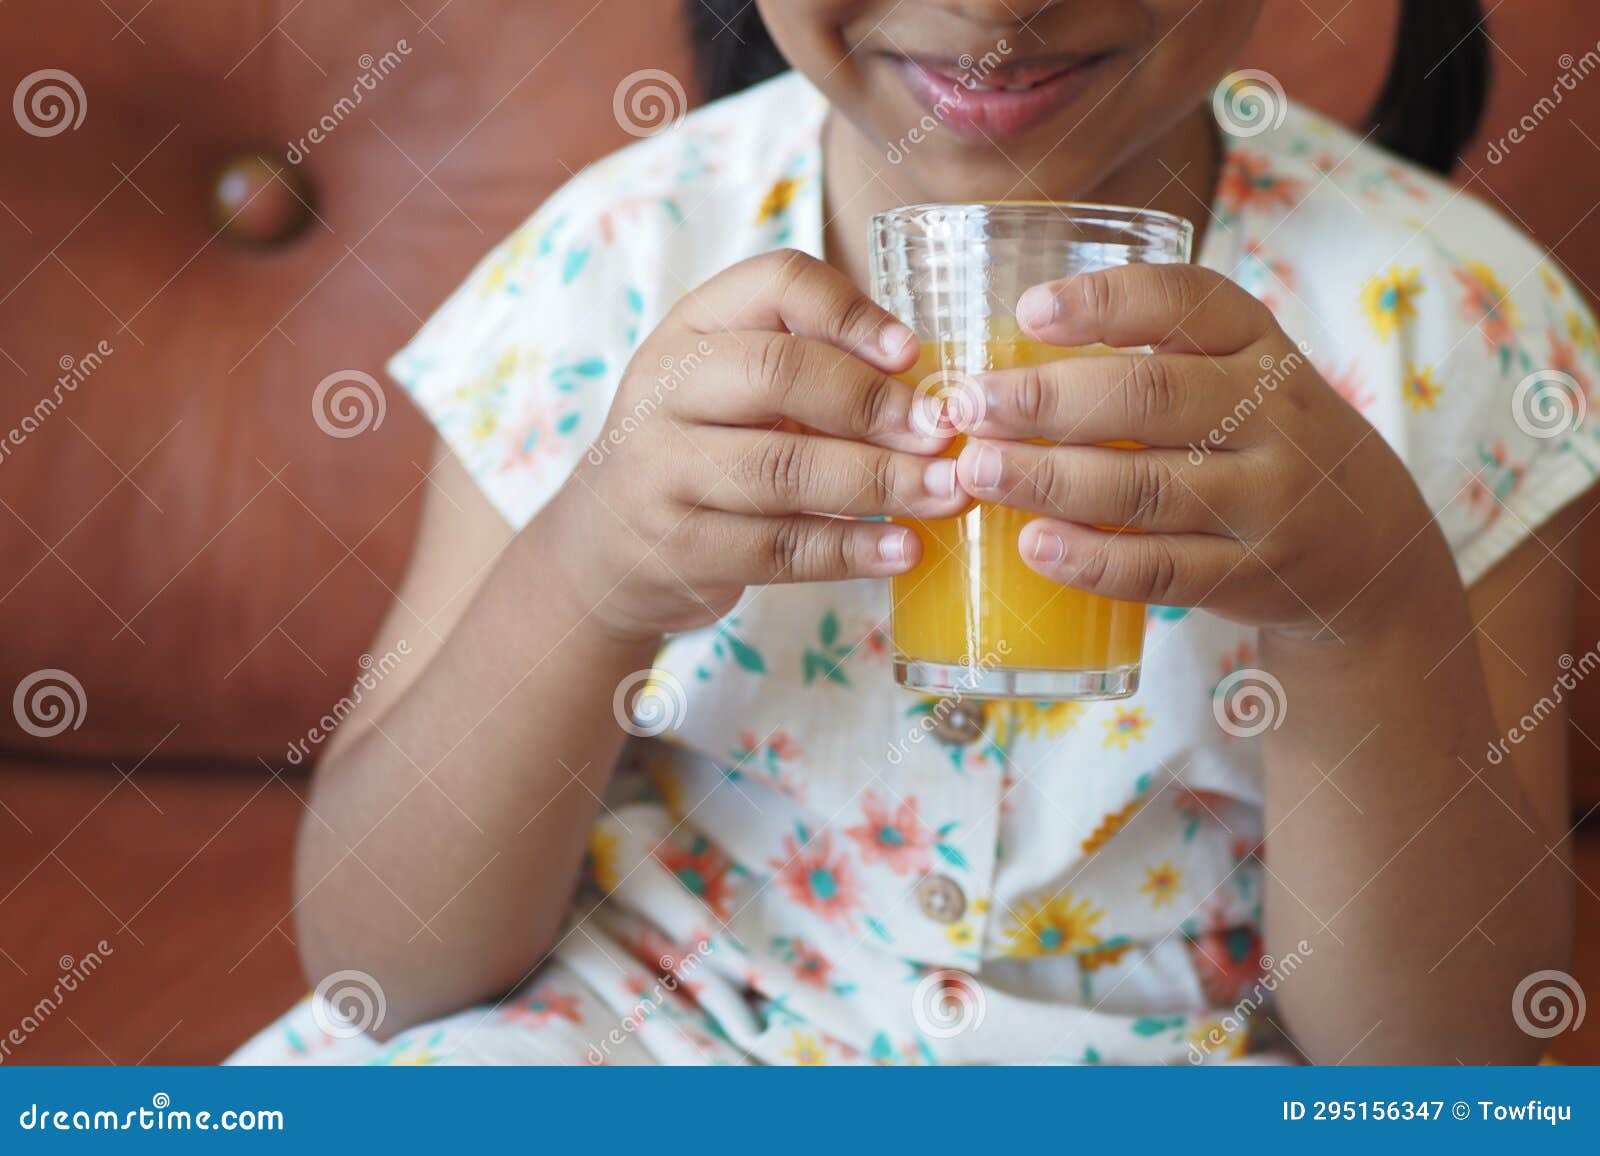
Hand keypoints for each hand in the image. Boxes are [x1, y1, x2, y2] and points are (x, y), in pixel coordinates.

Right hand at [546, 249, 967, 639]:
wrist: (605, 544)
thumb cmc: (705, 448)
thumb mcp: (736, 383)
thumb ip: (814, 367)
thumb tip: (930, 387)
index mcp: (693, 327)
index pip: (774, 283)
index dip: (850, 312)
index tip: (912, 353)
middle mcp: (665, 387)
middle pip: (777, 373)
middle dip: (873, 403)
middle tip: (943, 432)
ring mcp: (661, 470)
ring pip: (781, 470)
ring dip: (879, 482)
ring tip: (948, 492)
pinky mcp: (676, 548)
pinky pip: (776, 549)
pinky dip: (850, 549)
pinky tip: (904, 548)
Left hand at [953, 263, 1434, 636]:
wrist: (1367, 548)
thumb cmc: (1259, 443)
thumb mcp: (1239, 377)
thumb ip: (1151, 357)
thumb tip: (997, 358)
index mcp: (1259, 345)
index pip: (1188, 301)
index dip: (1105, 301)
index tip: (1029, 310)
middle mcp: (1273, 415)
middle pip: (1150, 398)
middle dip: (1045, 400)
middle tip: (965, 405)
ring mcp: (1268, 501)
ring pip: (1146, 487)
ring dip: (1049, 480)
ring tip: (975, 473)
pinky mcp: (1251, 576)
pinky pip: (1162, 568)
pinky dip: (1092, 559)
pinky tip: (1034, 546)